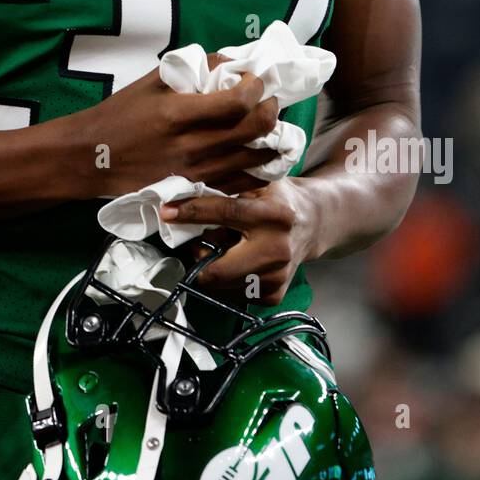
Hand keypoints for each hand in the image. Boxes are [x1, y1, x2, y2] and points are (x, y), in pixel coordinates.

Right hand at [65, 54, 278, 198]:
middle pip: (255, 129)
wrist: (93, 157)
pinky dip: (258, 167)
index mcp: (178, 114)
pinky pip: (243, 183)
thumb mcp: (153, 81)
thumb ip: (194, 68)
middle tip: (266, 99)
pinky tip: (257, 153)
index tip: (252, 80)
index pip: (238, 101)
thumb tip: (233, 61)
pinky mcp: (196, 189)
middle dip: (270, 108)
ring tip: (264, 124)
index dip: (255, 87)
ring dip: (270, 137)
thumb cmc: (122, 113)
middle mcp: (191, 146)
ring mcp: (196, 172)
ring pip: (256, 158)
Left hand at [160, 178, 314, 306]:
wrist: (313, 224)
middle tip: (198, 243)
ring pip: (221, 284)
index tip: (167, 212)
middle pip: (219, 269)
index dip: (192, 212)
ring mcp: (277, 277)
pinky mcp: (274, 295)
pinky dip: (226, 280)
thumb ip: (227, 189)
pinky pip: (232, 294)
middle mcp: (277, 250)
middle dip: (200, 257)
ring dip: (213, 268)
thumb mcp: (258, 184)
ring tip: (226, 249)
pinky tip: (238, 262)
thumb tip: (185, 195)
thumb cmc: (278, 200)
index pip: (225, 213)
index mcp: (273, 215)